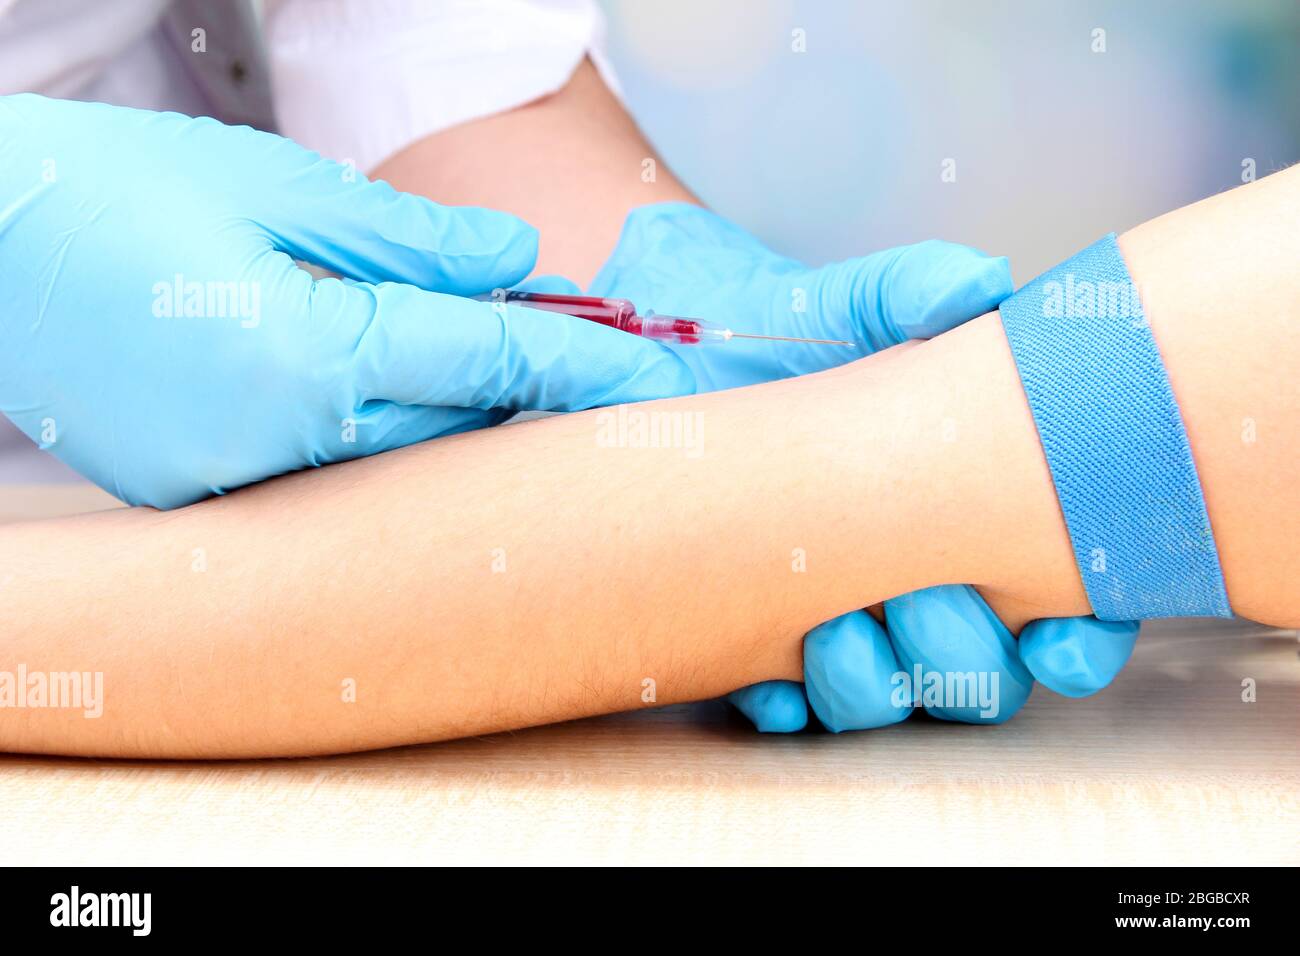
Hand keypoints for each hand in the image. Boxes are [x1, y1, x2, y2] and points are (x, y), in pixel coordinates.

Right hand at [0, 96, 691, 507]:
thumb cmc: (114, 190)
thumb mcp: (274, 187)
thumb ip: (411, 241)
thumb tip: (520, 265)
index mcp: (301, 359)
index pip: (483, 364)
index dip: (580, 363)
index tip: (656, 372)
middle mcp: (275, 447)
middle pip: (455, 428)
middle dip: (527, 396)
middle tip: (597, 365)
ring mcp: (234, 487)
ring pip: (397, 461)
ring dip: (458, 419)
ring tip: (505, 375)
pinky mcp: (202, 496)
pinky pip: (328, 473)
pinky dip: (381, 438)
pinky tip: (400, 401)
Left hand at [588, 202, 1138, 730]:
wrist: (682, 344)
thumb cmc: (791, 326)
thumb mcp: (853, 302)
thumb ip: (919, 290)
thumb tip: (983, 286)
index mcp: (970, 509)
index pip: (1061, 597)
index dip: (1081, 636)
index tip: (1059, 641)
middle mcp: (917, 573)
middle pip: (980, 670)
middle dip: (964, 661)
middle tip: (919, 607)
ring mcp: (841, 609)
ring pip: (887, 696)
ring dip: (873, 685)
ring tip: (834, 635)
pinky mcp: (759, 630)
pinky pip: (787, 701)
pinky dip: (785, 700)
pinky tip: (771, 680)